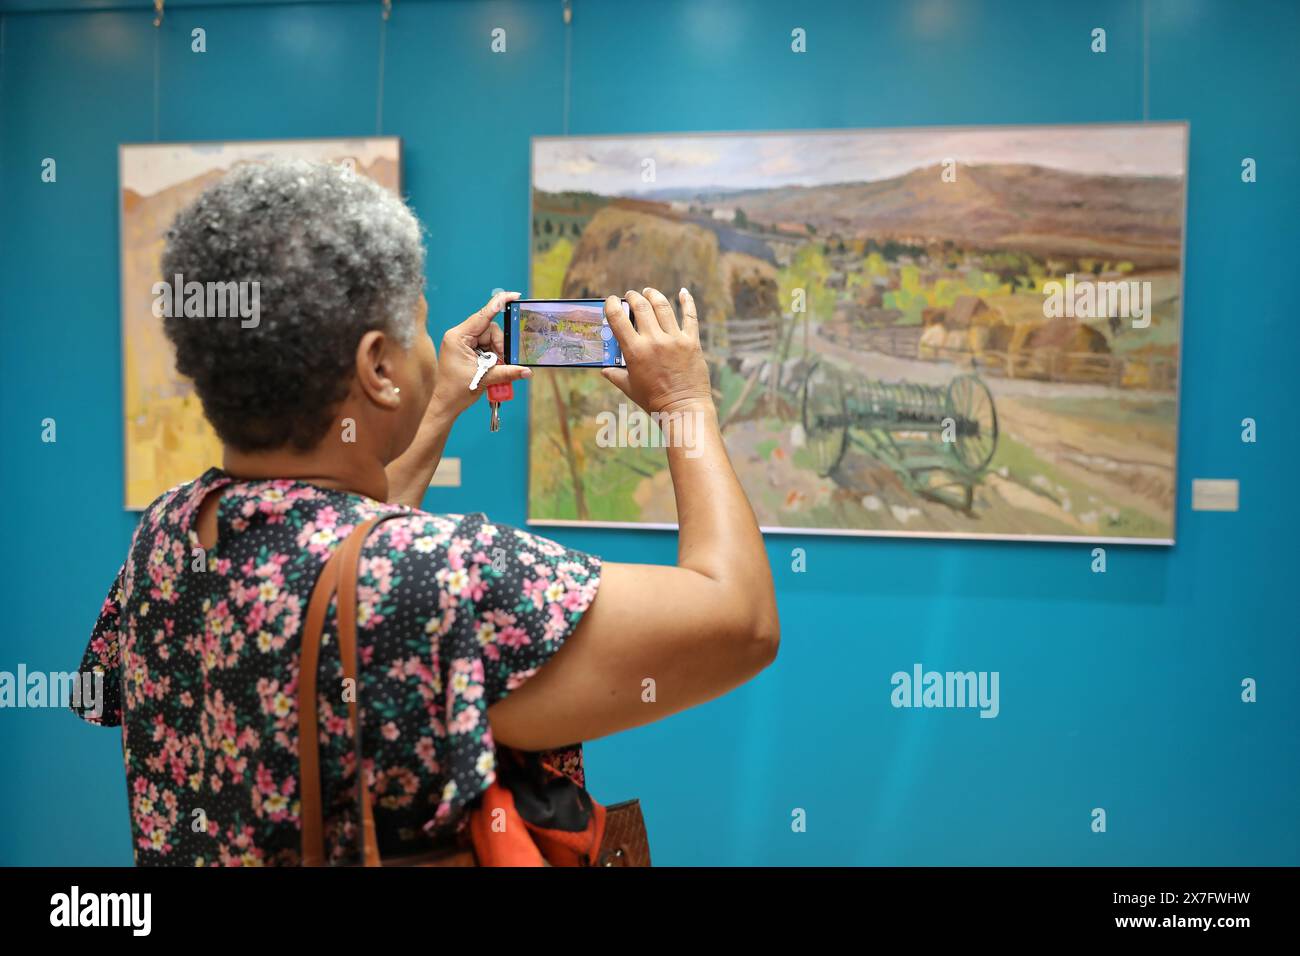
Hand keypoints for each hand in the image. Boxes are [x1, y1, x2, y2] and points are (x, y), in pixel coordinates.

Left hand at [431, 291, 531, 419]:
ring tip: (494, 370)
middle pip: (490, 330)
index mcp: (458, 337)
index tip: (514, 295)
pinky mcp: (468, 349)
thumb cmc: (456, 391)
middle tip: (501, 364)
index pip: (482, 315)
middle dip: (500, 347)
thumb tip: (527, 371)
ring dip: (497, 354)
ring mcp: (464, 342)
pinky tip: (491, 368)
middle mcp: (460, 336)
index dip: (499, 304)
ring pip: (491, 339)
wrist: (446, 405)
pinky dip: (494, 357)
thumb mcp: (484, 379)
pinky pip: (487, 347)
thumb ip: (507, 372)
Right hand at [601, 288, 712, 414]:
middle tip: (631, 295)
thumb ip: (615, 375)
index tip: (611, 301)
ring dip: (653, 295)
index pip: (618, 318)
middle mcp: (654, 341)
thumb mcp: (629, 388)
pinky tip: (683, 292)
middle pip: (641, 307)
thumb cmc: (654, 401)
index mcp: (635, 351)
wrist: (683, 409)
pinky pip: (690, 316)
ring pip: (663, 307)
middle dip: (633, 297)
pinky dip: (687, 302)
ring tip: (649, 292)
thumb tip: (604, 370)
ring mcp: (675, 339)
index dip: (612, 305)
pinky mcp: (692, 342)